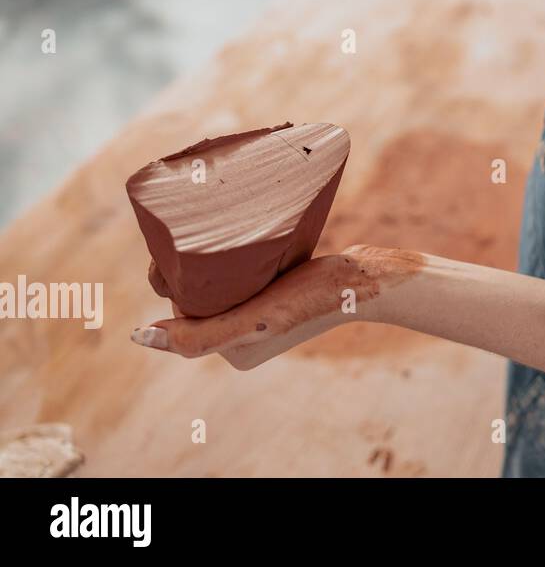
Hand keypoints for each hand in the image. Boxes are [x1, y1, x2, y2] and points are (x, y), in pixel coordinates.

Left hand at [130, 247, 379, 369]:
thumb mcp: (249, 319)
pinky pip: (248, 275)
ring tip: (221, 234)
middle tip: (204, 236)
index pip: (186, 309)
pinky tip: (244, 241)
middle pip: (204, 296)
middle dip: (197, 269)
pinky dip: (241, 259)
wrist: (364, 278)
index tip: (183, 251)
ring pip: (224, 283)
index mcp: (233, 352)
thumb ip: (197, 336)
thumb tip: (137, 338)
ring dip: (217, 261)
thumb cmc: (309, 298)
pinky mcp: (285, 291)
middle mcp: (247, 337)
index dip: (178, 279)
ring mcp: (267, 315)